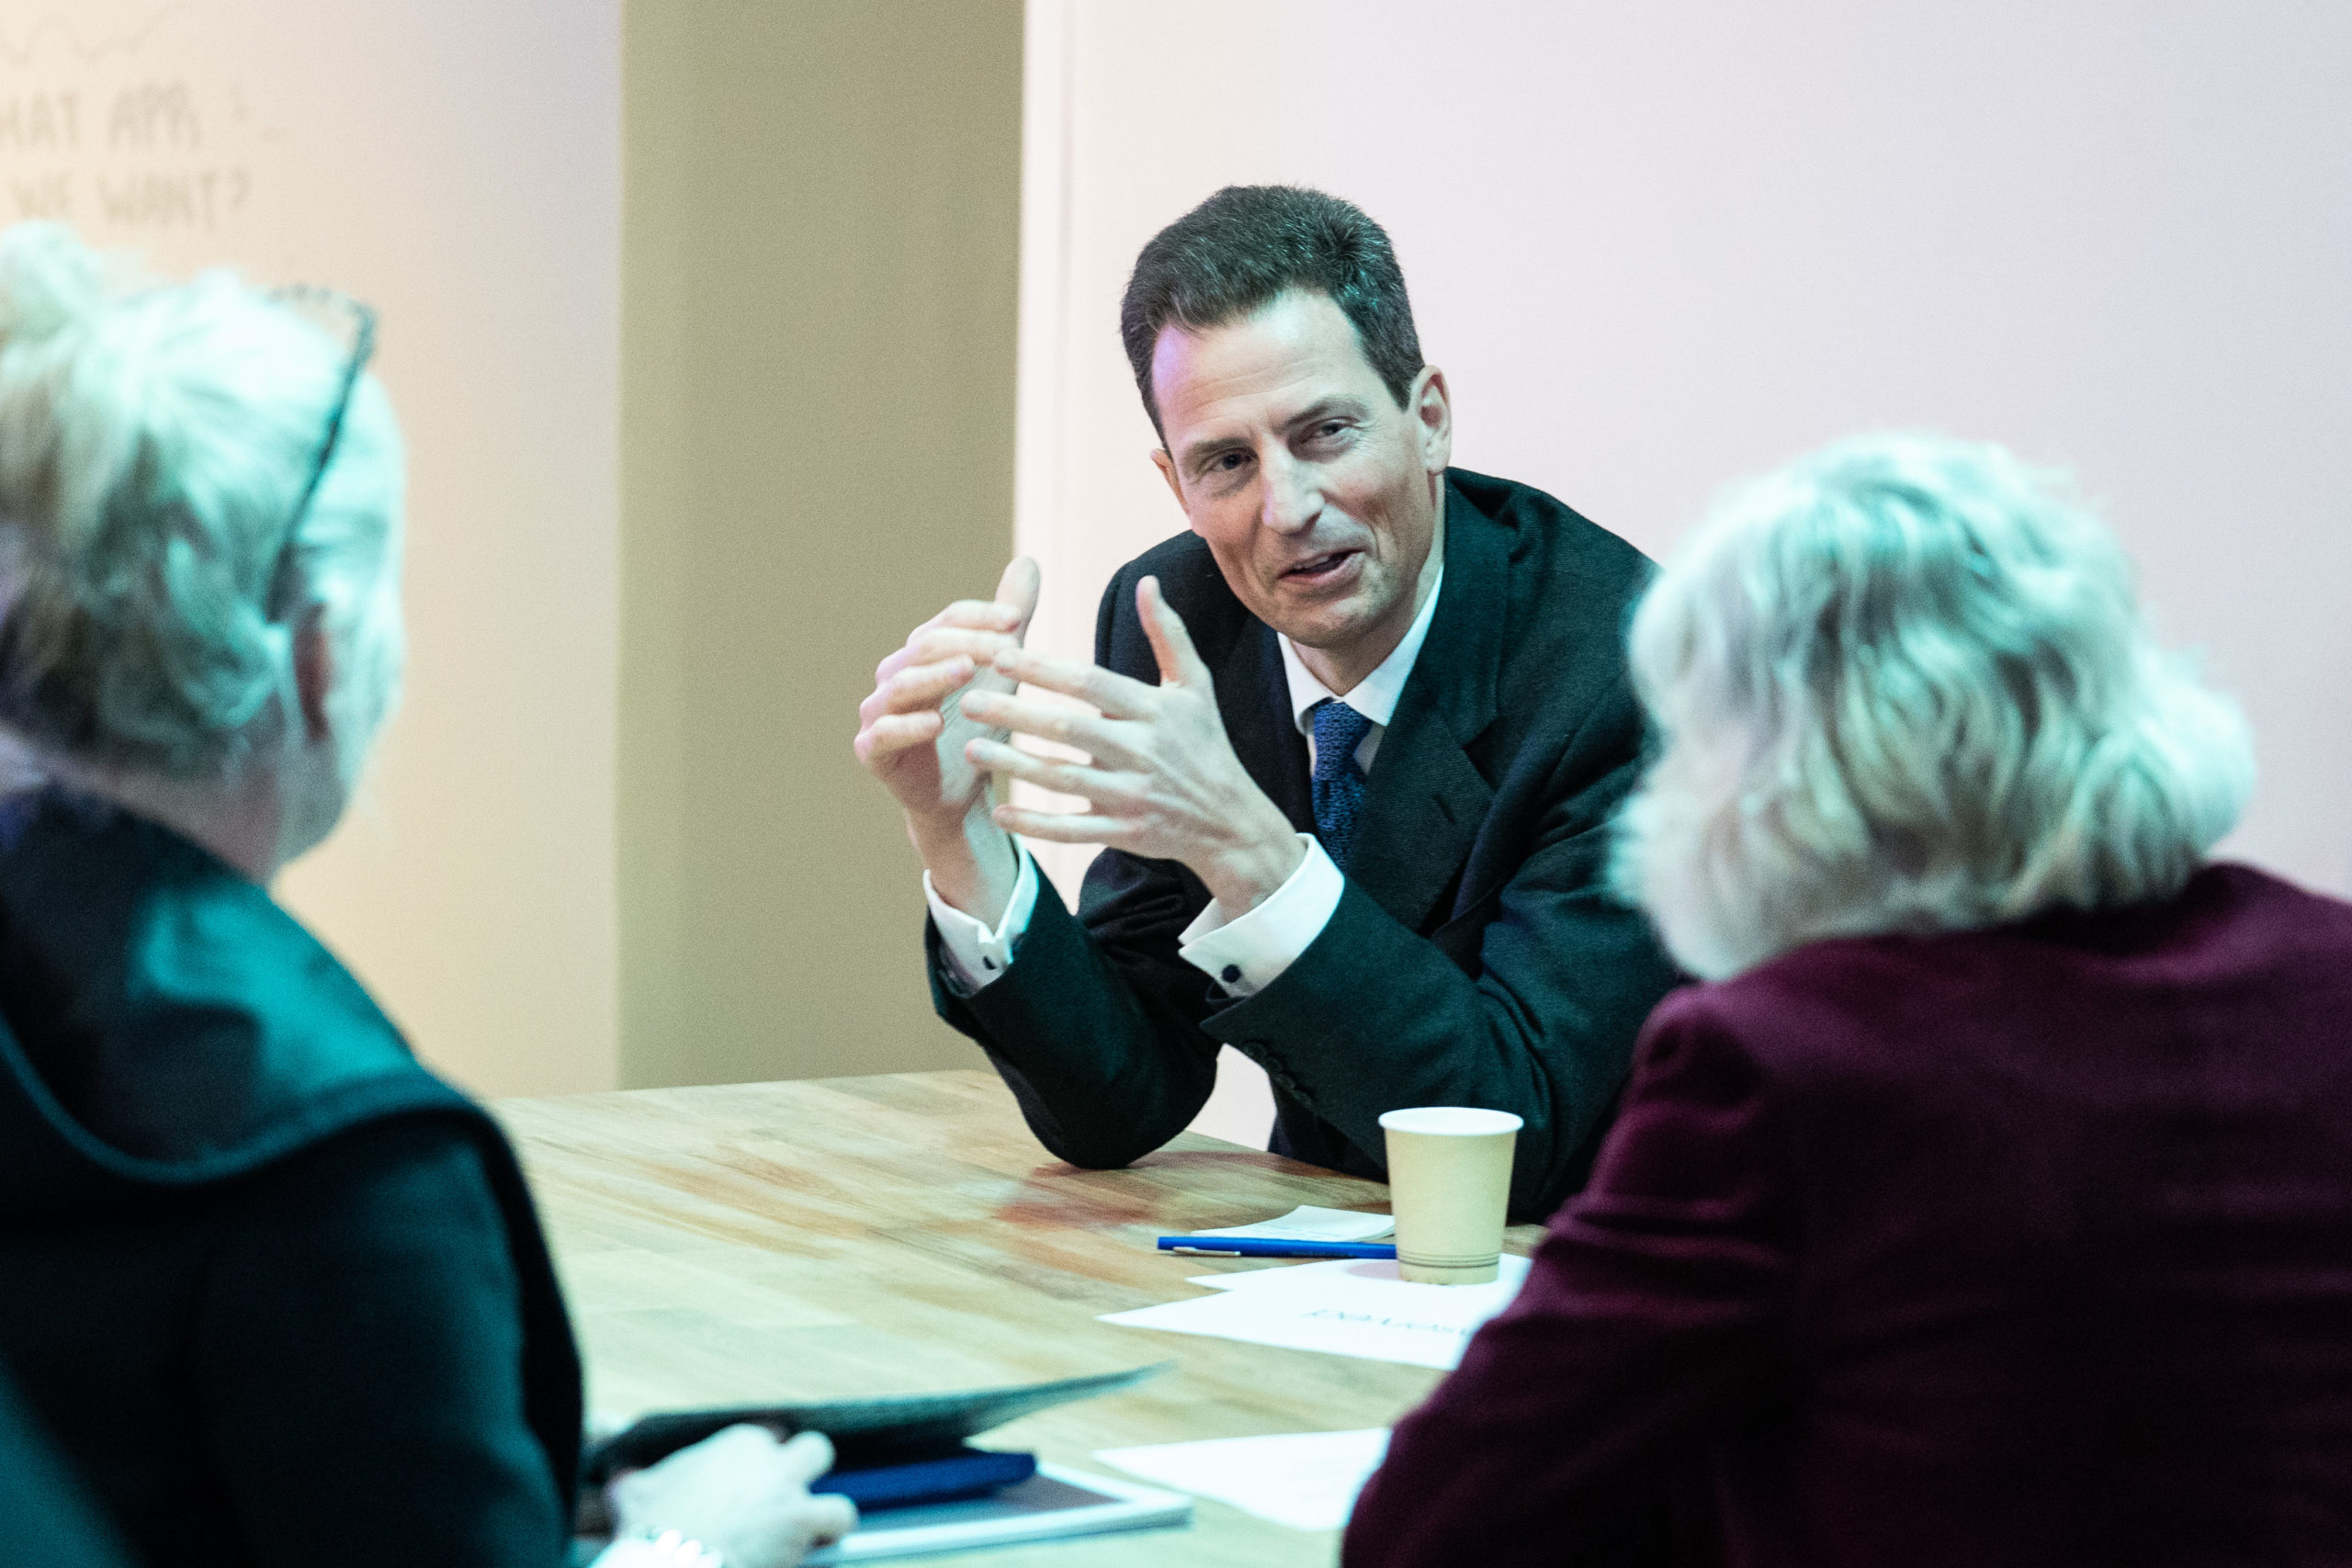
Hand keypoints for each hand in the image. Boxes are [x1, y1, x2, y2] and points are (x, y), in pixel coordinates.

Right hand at [608, 1427, 856, 1567]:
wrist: (670, 1563)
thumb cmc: (649, 1531)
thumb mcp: (633, 1494)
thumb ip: (635, 1481)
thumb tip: (622, 1479)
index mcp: (733, 1444)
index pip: (764, 1444)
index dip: (760, 1472)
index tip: (748, 1494)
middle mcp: (765, 1457)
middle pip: (808, 1449)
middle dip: (803, 1471)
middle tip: (785, 1503)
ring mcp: (786, 1485)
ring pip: (826, 1467)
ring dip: (822, 1494)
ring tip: (812, 1525)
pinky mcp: (803, 1517)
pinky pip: (840, 1515)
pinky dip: (835, 1530)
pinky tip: (822, 1544)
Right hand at [854, 558, 1040, 919]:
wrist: (960, 793)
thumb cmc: (976, 726)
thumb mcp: (1001, 672)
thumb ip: (1009, 621)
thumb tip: (1027, 561)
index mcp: (922, 652)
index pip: (948, 620)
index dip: (980, 615)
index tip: (1018, 619)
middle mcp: (894, 674)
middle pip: (925, 646)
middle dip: (966, 642)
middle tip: (1004, 646)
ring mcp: (878, 712)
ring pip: (900, 685)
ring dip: (934, 676)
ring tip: (967, 671)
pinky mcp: (872, 750)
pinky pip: (884, 734)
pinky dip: (908, 727)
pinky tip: (937, 724)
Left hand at [961, 575, 1304, 914]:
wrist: (1232, 823)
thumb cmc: (1206, 744)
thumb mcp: (1195, 686)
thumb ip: (1168, 633)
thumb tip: (1149, 582)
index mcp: (1153, 711)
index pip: (1090, 684)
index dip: (1044, 670)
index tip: (1000, 654)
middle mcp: (1142, 753)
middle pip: (1069, 730)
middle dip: (1016, 714)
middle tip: (968, 700)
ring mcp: (1132, 796)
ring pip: (1063, 780)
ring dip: (1014, 765)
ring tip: (970, 747)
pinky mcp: (1125, 833)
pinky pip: (1073, 830)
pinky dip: (1036, 825)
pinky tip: (1000, 813)